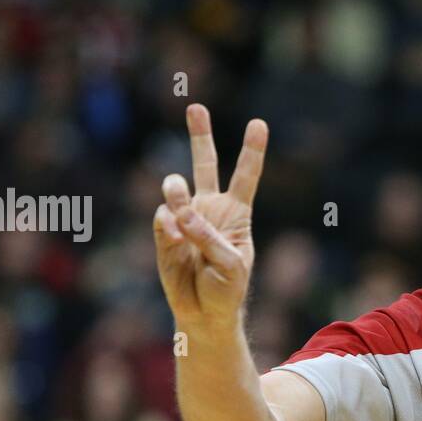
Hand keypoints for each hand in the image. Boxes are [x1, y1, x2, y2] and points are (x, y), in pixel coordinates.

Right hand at [154, 103, 268, 330]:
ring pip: (176, 188)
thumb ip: (208, 237)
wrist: (203, 313)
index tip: (259, 124)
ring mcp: (185, 218)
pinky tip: (175, 240)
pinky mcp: (164, 233)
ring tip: (179, 205)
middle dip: (200, 135)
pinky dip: (167, 230)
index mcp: (236, 213)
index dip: (252, 151)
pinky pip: (162, 220)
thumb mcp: (231, 265)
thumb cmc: (226, 289)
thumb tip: (179, 213)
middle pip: (206, 164)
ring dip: (177, 194)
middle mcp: (210, 209)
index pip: (246, 177)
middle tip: (195, 107)